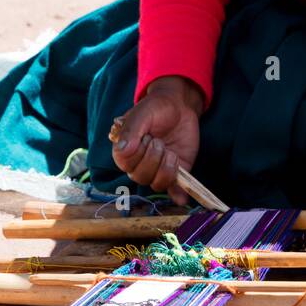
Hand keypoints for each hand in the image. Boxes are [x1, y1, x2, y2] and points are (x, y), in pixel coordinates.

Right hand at [111, 76, 204, 204]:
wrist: (179, 107)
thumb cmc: (156, 108)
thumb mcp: (142, 113)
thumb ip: (131, 130)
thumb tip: (123, 150)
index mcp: (125, 152)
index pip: (125, 164)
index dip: (138, 153)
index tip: (147, 137)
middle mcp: (139, 164)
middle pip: (140, 177)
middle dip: (153, 158)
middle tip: (159, 140)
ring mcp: (158, 170)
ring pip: (157, 184)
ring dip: (166, 168)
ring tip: (171, 151)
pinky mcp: (175, 172)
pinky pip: (174, 190)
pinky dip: (178, 195)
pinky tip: (183, 198)